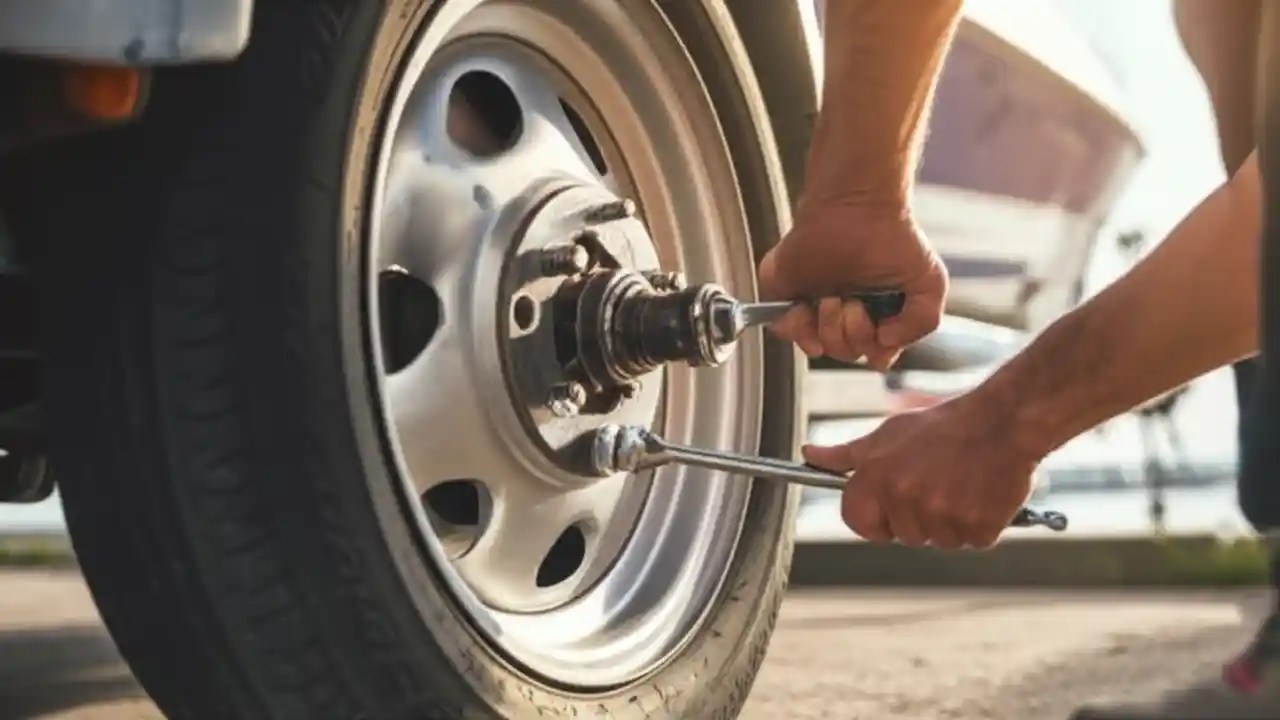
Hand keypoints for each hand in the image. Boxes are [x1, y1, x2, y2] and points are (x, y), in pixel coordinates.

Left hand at [758, 203, 946, 368]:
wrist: (855, 206)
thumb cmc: (892, 237)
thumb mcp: (929, 282)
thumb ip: (923, 321)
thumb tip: (887, 344)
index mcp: (878, 316)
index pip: (875, 355)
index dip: (876, 350)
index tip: (880, 326)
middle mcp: (846, 315)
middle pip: (845, 354)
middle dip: (852, 335)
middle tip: (854, 303)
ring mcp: (815, 307)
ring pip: (815, 347)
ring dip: (826, 329)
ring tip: (834, 298)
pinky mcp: (787, 296)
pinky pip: (784, 330)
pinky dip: (795, 325)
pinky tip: (808, 306)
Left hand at [803, 392, 1038, 548]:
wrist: (1001, 421)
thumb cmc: (941, 427)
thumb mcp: (886, 435)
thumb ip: (844, 454)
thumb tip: (808, 454)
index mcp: (875, 477)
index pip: (857, 522)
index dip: (875, 518)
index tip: (892, 506)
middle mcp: (903, 499)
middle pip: (904, 535)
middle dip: (920, 516)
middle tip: (939, 481)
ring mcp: (940, 516)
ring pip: (940, 541)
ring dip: (951, 521)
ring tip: (962, 483)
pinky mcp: (977, 527)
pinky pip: (973, 541)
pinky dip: (981, 524)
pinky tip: (982, 492)